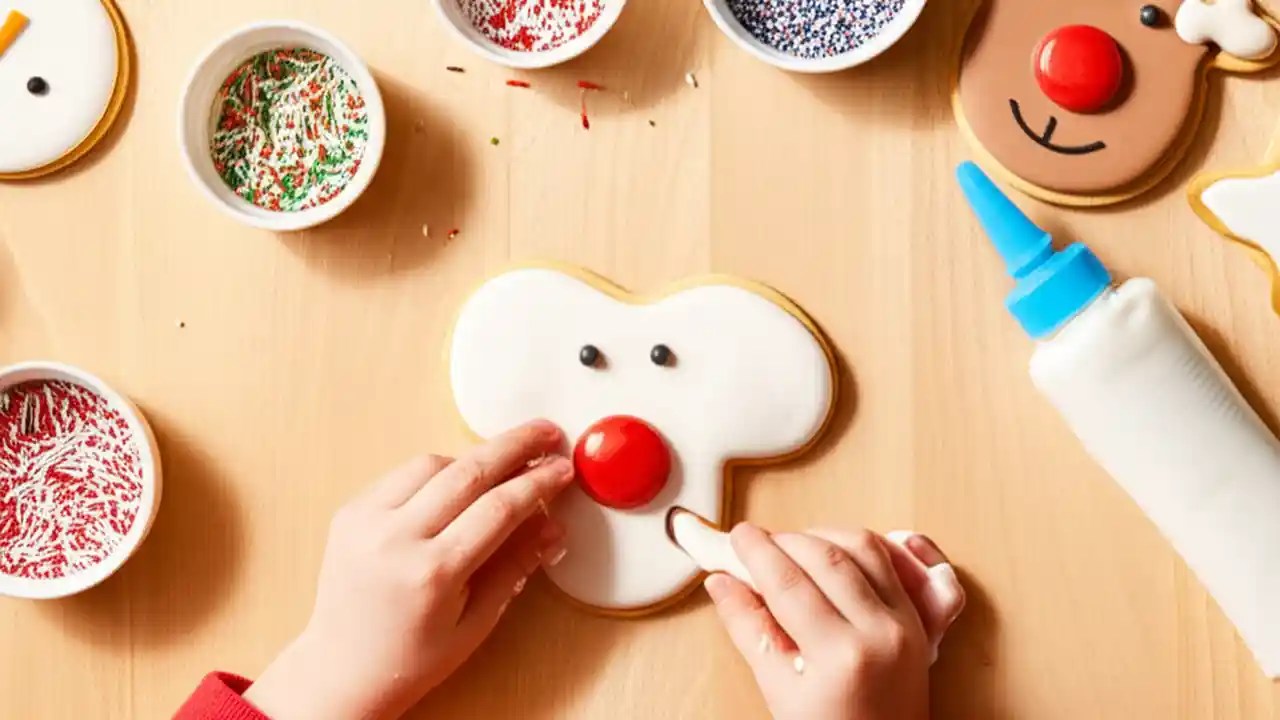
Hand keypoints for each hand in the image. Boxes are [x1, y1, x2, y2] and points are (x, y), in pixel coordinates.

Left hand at [244, 420, 573, 719]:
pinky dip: (436, 472)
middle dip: (515, 446)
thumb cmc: (411, 658)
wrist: (342, 670)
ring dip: (473, 459)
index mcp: (431, 574)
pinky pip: (403, 475)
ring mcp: (366, 521)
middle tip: (546, 433)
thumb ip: (516, 566)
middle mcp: (394, 539)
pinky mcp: (350, 512)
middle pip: (468, 471)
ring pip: (433, 463)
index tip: (561, 468)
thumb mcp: (477, 622)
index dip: (537, 482)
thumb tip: (553, 526)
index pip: (498, 509)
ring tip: (503, 467)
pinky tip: (458, 483)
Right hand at [706, 525, 933, 719]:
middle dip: (786, 540)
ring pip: (865, 548)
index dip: (758, 552)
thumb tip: (721, 582)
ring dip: (823, 536)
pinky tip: (835, 552)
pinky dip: (860, 547)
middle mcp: (880, 631)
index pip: (788, 582)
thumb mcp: (779, 689)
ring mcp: (906, 623)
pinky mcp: (918, 620)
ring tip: (793, 548)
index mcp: (840, 655)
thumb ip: (749, 629)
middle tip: (758, 544)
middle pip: (826, 556)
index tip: (738, 537)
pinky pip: (892, 564)